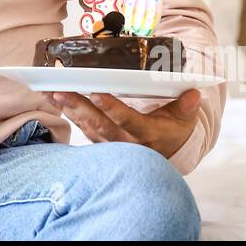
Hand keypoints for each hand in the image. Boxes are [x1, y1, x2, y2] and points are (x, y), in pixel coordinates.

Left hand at [42, 88, 200, 158]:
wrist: (165, 154)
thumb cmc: (172, 130)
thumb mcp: (184, 120)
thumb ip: (186, 106)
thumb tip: (195, 93)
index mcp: (147, 134)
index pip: (128, 121)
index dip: (112, 108)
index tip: (97, 93)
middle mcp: (126, 143)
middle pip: (99, 125)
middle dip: (79, 107)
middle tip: (60, 91)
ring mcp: (111, 144)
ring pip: (87, 127)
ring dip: (68, 110)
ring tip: (50, 93)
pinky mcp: (100, 142)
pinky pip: (82, 128)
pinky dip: (68, 114)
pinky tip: (53, 100)